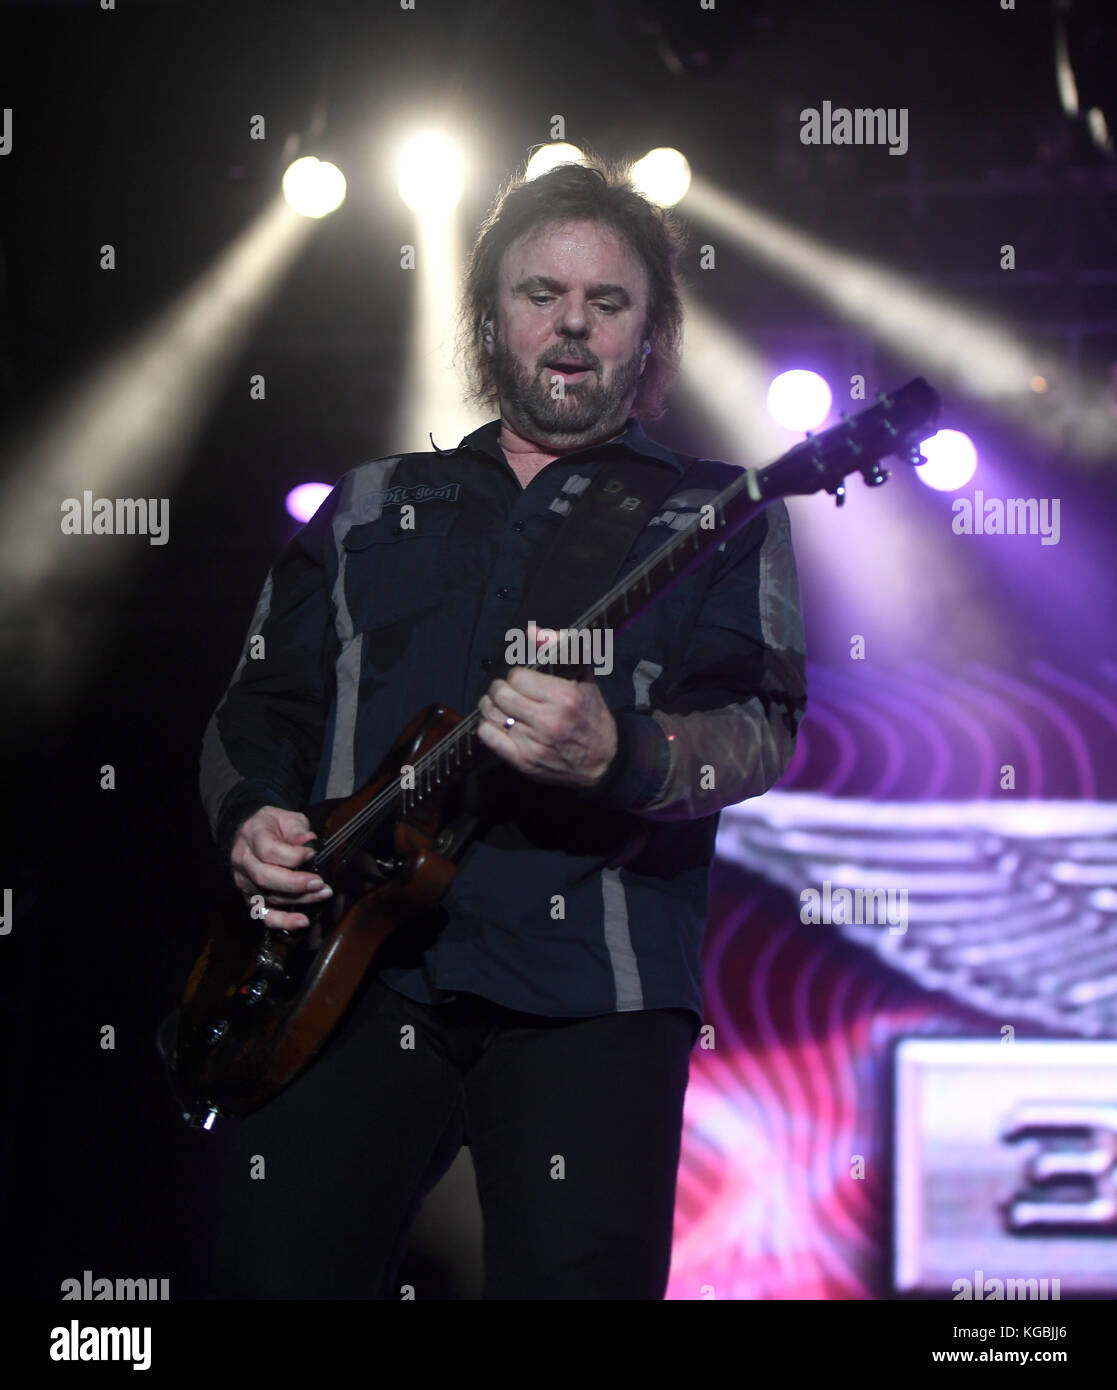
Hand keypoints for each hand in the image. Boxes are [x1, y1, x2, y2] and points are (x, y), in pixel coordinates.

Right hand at [230, 805, 331, 929]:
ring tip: (322, 894)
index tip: (312, 855)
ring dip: (299, 899)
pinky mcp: (250, 898)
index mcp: (251, 836)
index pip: (269, 851)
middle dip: (296, 883)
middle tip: (319, 883)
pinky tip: (301, 921)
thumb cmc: (272, 825)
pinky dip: (283, 921)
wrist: (252, 834)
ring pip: (269, 896)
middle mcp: (243, 861)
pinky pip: (264, 915)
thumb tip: (309, 841)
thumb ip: (297, 829)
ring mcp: (244, 882)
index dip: (293, 856)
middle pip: (266, 877)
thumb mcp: (286, 818)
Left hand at [477, 628, 617, 788]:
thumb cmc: (592, 717)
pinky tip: (497, 723)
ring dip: (490, 705)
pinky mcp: (523, 761)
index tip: (522, 680)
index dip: (517, 676)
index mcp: (564, 698)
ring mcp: (533, 743)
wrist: (602, 762)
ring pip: (491, 714)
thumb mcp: (584, 679)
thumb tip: (532, 633)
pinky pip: (488, 737)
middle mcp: (547, 721)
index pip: (518, 677)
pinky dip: (487, 726)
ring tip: (500, 704)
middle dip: (499, 689)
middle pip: (501, 695)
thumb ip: (560, 649)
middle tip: (506, 690)